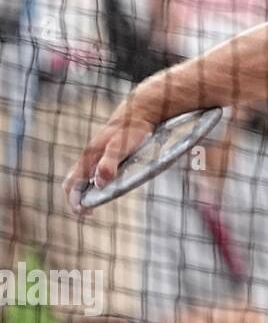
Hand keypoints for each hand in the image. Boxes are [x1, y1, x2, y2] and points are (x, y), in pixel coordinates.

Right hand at [62, 91, 159, 213]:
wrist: (141, 110)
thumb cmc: (132, 129)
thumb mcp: (121, 147)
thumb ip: (109, 164)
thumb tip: (99, 184)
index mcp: (88, 157)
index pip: (72, 185)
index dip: (74, 201)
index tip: (85, 213)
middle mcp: (88, 156)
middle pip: (73, 181)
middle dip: (76, 198)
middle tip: (88, 211)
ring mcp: (95, 153)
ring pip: (82, 175)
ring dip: (85, 190)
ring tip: (96, 200)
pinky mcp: (104, 151)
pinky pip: (92, 169)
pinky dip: (92, 181)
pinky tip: (106, 184)